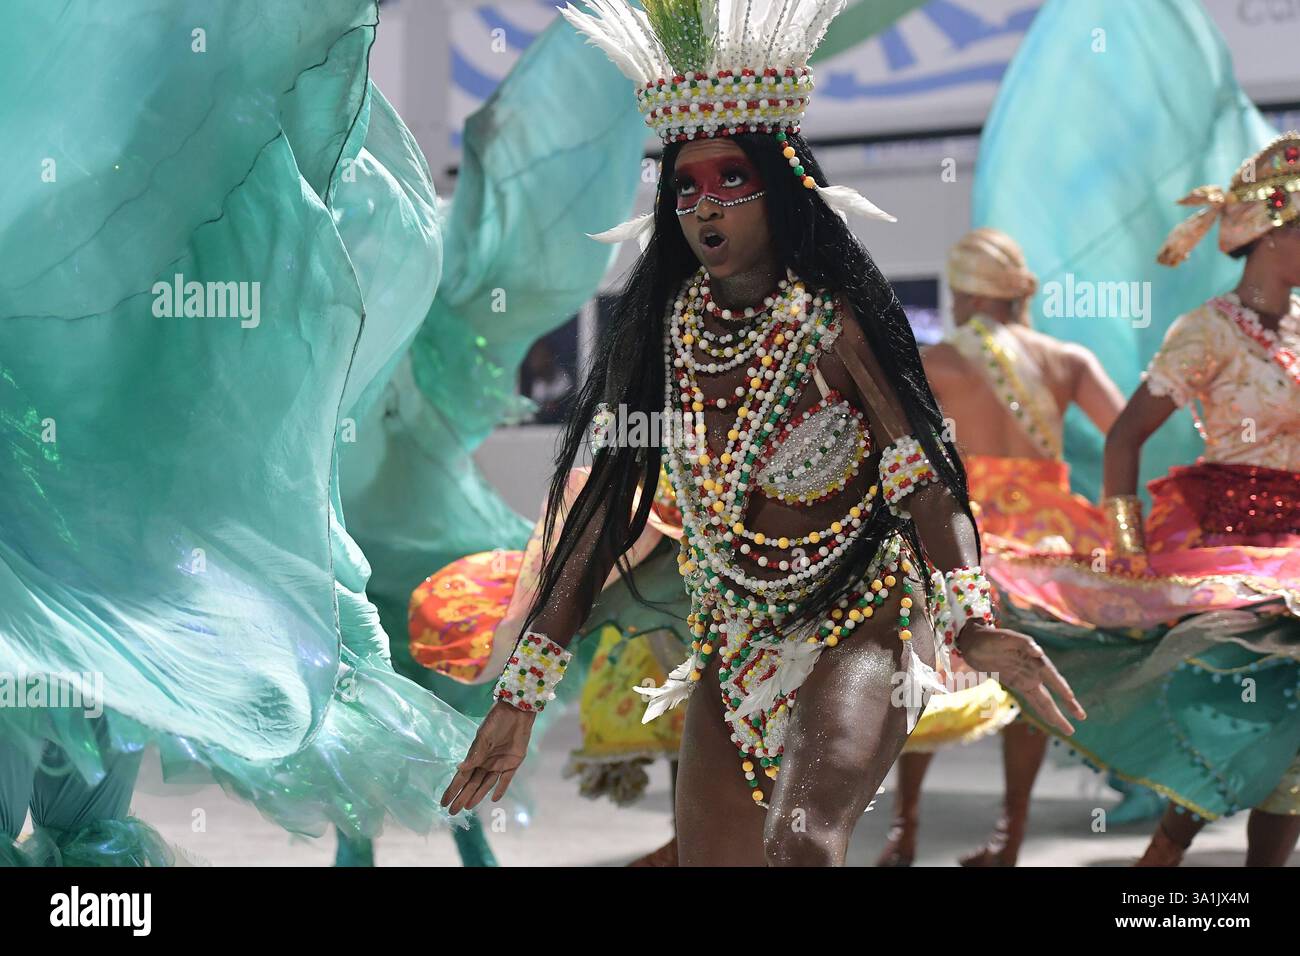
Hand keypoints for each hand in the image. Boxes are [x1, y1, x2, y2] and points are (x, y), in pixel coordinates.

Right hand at [440, 701, 536, 813]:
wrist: (517, 711)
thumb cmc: (497, 721)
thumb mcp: (484, 737)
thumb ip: (475, 754)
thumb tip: (459, 769)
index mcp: (476, 755)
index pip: (462, 777)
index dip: (453, 789)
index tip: (444, 802)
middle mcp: (486, 762)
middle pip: (472, 784)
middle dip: (462, 797)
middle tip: (453, 812)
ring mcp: (499, 763)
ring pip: (485, 784)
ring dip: (477, 795)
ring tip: (468, 807)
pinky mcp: (513, 763)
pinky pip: (505, 780)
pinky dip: (500, 789)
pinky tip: (494, 799)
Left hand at [957, 622, 1085, 736]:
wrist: (972, 641)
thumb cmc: (990, 637)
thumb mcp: (1005, 638)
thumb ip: (1023, 644)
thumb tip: (1039, 653)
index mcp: (1033, 658)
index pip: (1051, 675)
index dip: (1060, 687)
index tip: (1070, 698)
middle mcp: (1033, 670)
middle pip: (1053, 692)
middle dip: (1067, 706)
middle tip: (1081, 718)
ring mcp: (1025, 678)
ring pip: (1044, 700)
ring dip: (1055, 714)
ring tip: (1068, 729)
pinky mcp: (1016, 684)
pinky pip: (1031, 700)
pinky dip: (1041, 710)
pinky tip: (1049, 719)